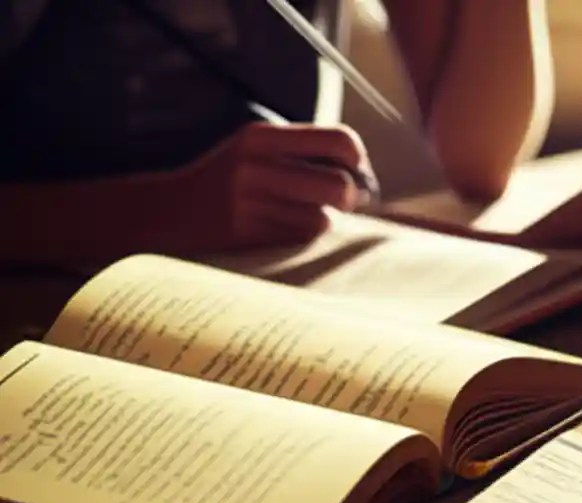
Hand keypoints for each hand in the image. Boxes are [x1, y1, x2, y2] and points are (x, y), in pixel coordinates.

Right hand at [165, 122, 375, 250]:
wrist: (168, 211)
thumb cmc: (227, 179)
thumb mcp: (256, 149)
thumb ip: (303, 152)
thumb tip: (365, 175)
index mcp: (262, 137)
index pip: (339, 140)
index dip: (358, 159)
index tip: (356, 169)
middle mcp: (256, 167)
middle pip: (341, 186)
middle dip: (351, 198)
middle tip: (343, 200)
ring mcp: (251, 203)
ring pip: (323, 219)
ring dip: (322, 220)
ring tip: (299, 213)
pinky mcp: (249, 235)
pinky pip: (301, 238)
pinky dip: (301, 235)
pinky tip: (280, 228)